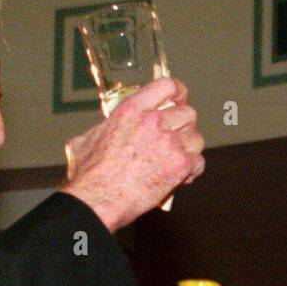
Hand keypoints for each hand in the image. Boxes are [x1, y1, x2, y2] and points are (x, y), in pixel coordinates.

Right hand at [63, 77, 205, 231]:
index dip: (178, 93)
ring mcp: (169, 143)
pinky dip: (192, 171)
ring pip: (196, 138)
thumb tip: (102, 131)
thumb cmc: (90, 175)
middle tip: (177, 139)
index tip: (179, 100)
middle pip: (188, 113)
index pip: (167, 86)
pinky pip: (198, 162)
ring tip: (177, 160)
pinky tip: (181, 177)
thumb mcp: (87, 139)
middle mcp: (153, 121)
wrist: (98, 199)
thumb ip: (103, 129)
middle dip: (185, 127)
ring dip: (190, 150)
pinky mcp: (179, 165)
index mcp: (132, 109)